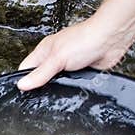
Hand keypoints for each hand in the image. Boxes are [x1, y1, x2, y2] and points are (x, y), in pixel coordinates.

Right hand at [16, 16, 134, 90]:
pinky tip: (73, 88)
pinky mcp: (81, 72)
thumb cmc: (85, 39)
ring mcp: (68, 65)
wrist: (112, 39)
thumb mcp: (57, 58)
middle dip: (41, 86)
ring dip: (59, 87)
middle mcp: (55, 58)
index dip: (23, 80)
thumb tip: (22, 85)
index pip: (26, 68)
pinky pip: (72, 84)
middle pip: (41, 77)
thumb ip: (40, 74)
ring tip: (58, 92)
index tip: (23, 92)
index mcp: (44, 51)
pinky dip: (73, 88)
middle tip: (40, 95)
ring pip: (57, 82)